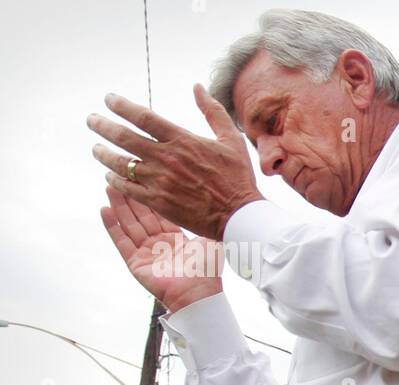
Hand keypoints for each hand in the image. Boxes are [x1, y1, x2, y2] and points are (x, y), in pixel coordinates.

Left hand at [87, 85, 263, 239]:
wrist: (239, 215)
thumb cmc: (238, 177)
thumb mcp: (230, 139)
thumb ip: (212, 111)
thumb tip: (197, 87)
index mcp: (182, 140)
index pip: (142, 117)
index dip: (121, 106)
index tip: (109, 100)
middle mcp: (166, 158)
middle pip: (123, 137)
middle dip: (102, 126)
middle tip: (92, 120)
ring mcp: (159, 181)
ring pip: (120, 163)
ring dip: (104, 154)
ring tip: (97, 149)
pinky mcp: (158, 202)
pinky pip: (127, 188)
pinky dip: (115, 181)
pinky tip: (110, 176)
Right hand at [99, 187, 222, 312]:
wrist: (201, 294)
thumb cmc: (209, 270)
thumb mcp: (210, 239)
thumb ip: (207, 221)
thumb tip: (217, 203)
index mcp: (177, 239)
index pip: (159, 213)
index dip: (150, 196)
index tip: (143, 177)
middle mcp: (160, 245)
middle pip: (141, 216)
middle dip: (131, 195)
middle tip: (121, 174)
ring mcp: (146, 254)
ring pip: (129, 225)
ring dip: (119, 206)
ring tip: (109, 185)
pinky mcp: (135, 264)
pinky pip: (121, 242)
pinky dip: (112, 226)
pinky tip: (104, 210)